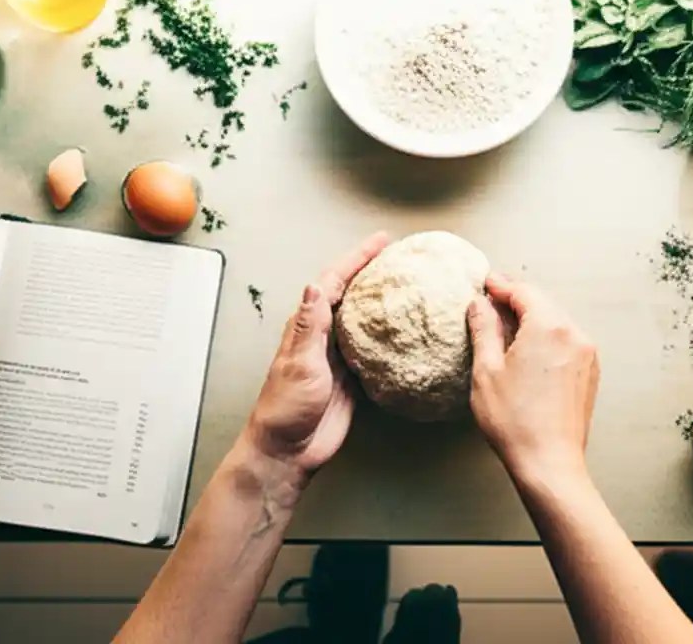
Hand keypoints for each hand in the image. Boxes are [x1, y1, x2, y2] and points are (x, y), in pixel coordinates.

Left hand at [244, 232, 390, 480]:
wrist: (289, 450)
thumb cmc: (286, 408)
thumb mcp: (300, 363)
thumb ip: (310, 326)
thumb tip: (314, 285)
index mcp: (307, 326)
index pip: (334, 281)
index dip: (357, 258)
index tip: (381, 242)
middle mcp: (322, 336)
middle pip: (350, 293)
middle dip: (372, 270)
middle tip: (399, 255)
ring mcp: (337, 356)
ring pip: (363, 318)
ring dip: (382, 300)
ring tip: (407, 284)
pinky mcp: (351, 377)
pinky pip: (373, 349)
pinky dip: (388, 336)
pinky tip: (405, 332)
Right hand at [466, 274, 599, 481]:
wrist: (549, 463)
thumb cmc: (515, 421)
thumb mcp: (487, 370)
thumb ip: (484, 329)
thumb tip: (479, 305)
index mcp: (548, 327)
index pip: (523, 291)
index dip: (501, 285)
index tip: (485, 283)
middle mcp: (574, 335)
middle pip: (542, 304)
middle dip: (516, 300)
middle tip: (491, 299)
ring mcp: (586, 355)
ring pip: (555, 322)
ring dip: (531, 319)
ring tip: (505, 326)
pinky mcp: (589, 373)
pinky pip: (566, 342)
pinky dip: (546, 338)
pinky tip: (527, 350)